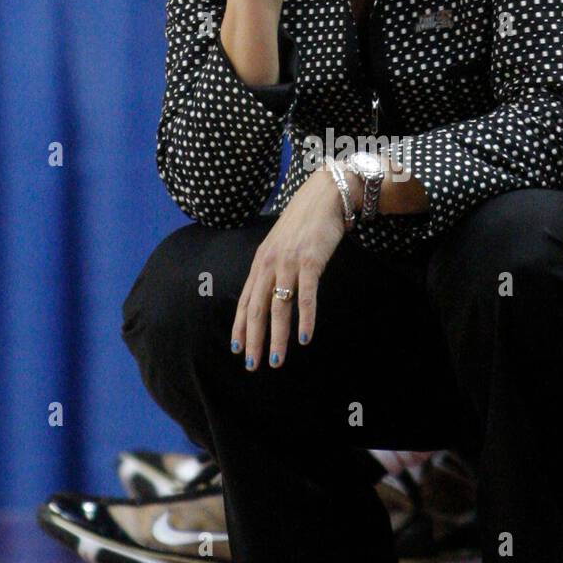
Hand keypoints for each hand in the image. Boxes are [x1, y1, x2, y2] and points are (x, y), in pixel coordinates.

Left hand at [230, 166, 362, 370]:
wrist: (324, 196)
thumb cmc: (304, 223)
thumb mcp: (281, 246)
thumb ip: (273, 268)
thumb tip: (270, 294)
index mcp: (260, 262)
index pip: (245, 301)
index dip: (240, 327)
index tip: (238, 350)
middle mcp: (269, 264)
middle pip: (256, 310)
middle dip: (253, 341)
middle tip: (253, 365)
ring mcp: (288, 263)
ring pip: (279, 308)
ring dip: (277, 338)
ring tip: (276, 360)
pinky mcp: (309, 261)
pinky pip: (306, 296)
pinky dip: (305, 318)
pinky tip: (305, 337)